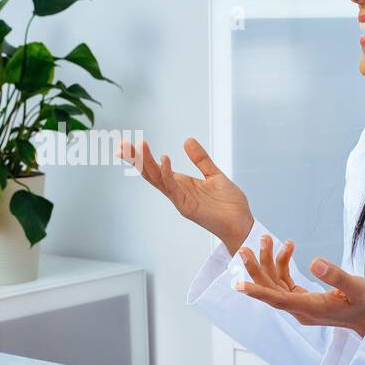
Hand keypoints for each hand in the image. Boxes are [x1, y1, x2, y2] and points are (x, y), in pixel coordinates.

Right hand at [119, 137, 253, 253]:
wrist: (242, 223)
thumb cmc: (229, 204)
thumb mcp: (214, 175)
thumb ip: (200, 159)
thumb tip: (187, 140)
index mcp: (181, 184)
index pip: (155, 169)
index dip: (141, 158)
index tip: (127, 145)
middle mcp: (177, 192)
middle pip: (150, 174)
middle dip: (135, 160)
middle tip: (122, 145)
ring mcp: (180, 200)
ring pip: (157, 179)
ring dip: (147, 163)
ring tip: (140, 146)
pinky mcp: (187, 207)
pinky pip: (173, 188)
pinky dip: (167, 173)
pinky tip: (164, 159)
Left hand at [234, 233, 364, 335]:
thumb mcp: (357, 287)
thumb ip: (336, 275)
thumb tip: (314, 263)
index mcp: (311, 308)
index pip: (278, 300)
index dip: (258, 292)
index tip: (239, 285)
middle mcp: (300, 309)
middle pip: (271, 289)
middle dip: (256, 268)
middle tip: (244, 248)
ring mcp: (300, 304)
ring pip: (276, 283)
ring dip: (269, 262)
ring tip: (266, 239)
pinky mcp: (302, 298)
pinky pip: (285, 281)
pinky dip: (283, 264)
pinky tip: (288, 247)